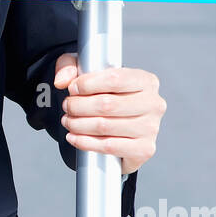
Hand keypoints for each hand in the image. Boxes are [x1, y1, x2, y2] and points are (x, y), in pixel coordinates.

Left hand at [53, 54, 165, 175]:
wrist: (121, 129)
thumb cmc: (106, 97)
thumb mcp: (86, 74)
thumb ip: (69, 67)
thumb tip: (62, 81)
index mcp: (146, 81)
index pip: (114, 78)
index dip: (87, 84)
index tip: (72, 88)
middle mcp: (153, 104)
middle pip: (107, 104)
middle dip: (78, 106)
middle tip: (66, 107)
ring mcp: (151, 128)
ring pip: (104, 126)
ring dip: (78, 124)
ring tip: (68, 121)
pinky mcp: (144, 149)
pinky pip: (108, 146)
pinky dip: (85, 142)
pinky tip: (73, 137)